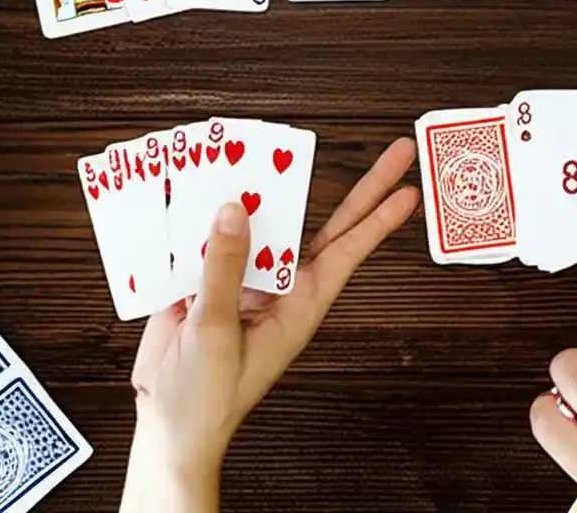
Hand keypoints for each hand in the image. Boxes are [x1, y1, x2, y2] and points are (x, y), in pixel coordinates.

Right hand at [119, 139, 419, 512]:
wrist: (164, 426)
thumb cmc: (206, 399)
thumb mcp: (216, 333)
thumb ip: (225, 269)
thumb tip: (236, 211)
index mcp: (298, 305)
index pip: (347, 253)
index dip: (379, 221)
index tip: (412, 190)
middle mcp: (278, 287)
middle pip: (323, 227)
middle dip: (359, 188)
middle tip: (396, 152)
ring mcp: (242, 281)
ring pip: (261, 226)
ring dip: (260, 191)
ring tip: (256, 150)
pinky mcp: (203, 281)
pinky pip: (209, 240)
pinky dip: (202, 214)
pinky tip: (193, 184)